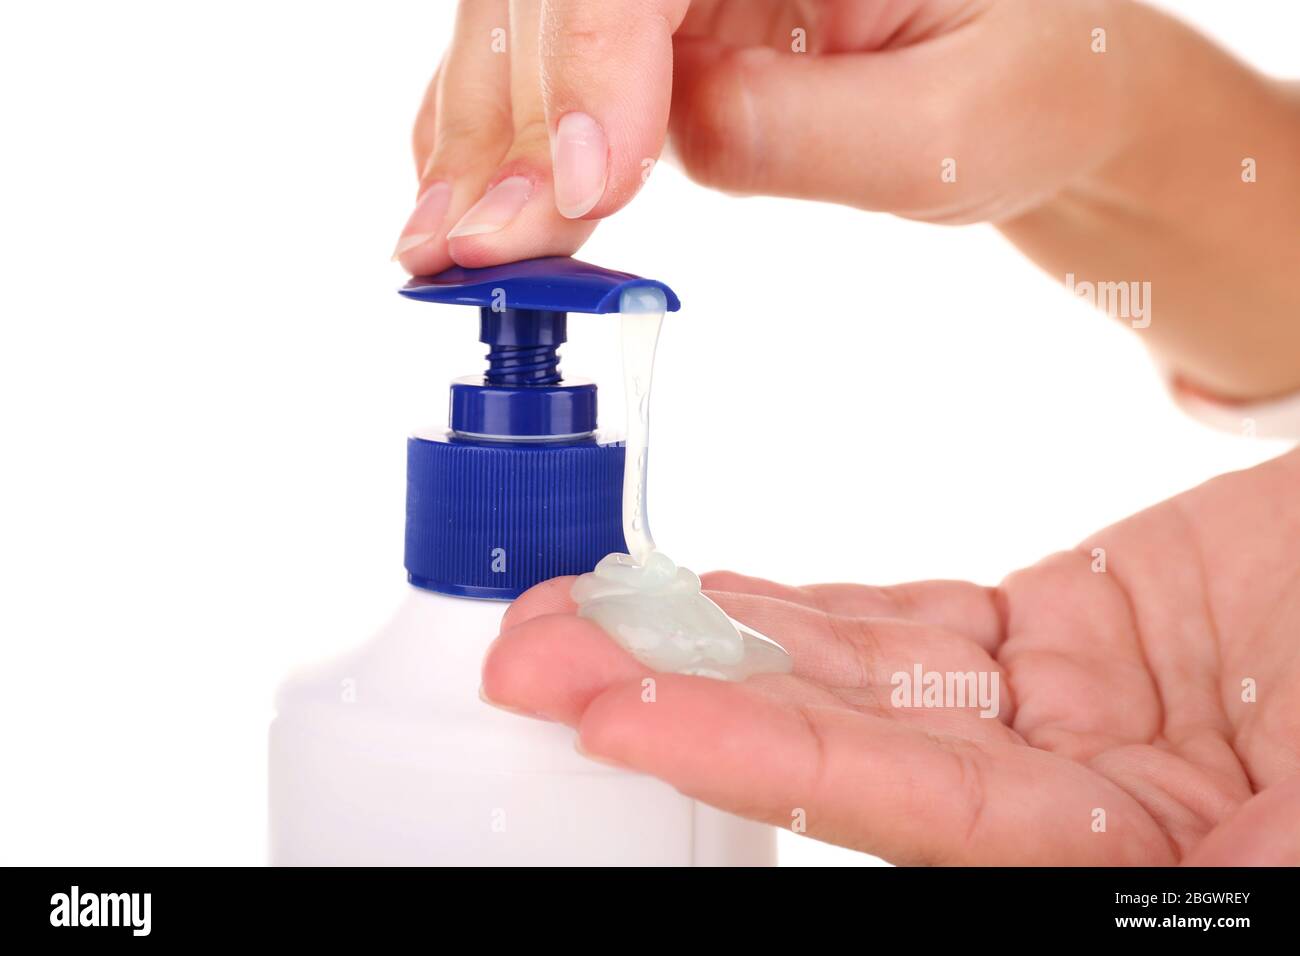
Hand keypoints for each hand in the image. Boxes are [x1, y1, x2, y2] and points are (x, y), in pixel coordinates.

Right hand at [393, 0, 1141, 271]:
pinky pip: (545, 60)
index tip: (592, 190)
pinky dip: (493, 136)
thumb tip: (670, 143)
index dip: (595, 58)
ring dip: (477, 135)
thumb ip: (811, 135)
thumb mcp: (958, 129)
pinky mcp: (653, 18)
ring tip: (442, 245)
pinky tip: (464, 202)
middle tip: (476, 244)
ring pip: (525, 19)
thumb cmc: (1030, 90)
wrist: (1041, 85)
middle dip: (513, 115)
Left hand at [482, 448, 1299, 863]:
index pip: (893, 814)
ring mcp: (1059, 712)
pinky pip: (910, 620)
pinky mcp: (1071, 628)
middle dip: (677, 698)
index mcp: (1111, 865)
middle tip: (534, 656)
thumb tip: (1062, 853)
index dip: (749, 763)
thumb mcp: (1299, 822)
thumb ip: (1210, 850)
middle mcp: (1062, 805)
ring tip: (579, 608)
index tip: (616, 718)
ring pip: (849, 670)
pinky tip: (705, 591)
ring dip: (709, 638)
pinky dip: (804, 605)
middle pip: (834, 745)